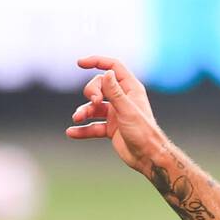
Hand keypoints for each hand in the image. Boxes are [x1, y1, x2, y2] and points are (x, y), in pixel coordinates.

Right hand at [66, 56, 165, 175]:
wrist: (148, 157)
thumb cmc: (143, 132)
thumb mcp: (127, 110)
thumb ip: (115, 92)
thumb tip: (107, 72)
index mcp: (130, 89)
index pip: (113, 67)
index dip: (97, 62)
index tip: (80, 63)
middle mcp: (122, 99)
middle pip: (100, 86)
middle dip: (92, 92)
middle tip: (94, 102)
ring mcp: (115, 114)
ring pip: (94, 107)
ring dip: (83, 111)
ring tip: (76, 118)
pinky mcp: (110, 128)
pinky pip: (93, 126)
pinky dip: (83, 129)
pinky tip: (72, 132)